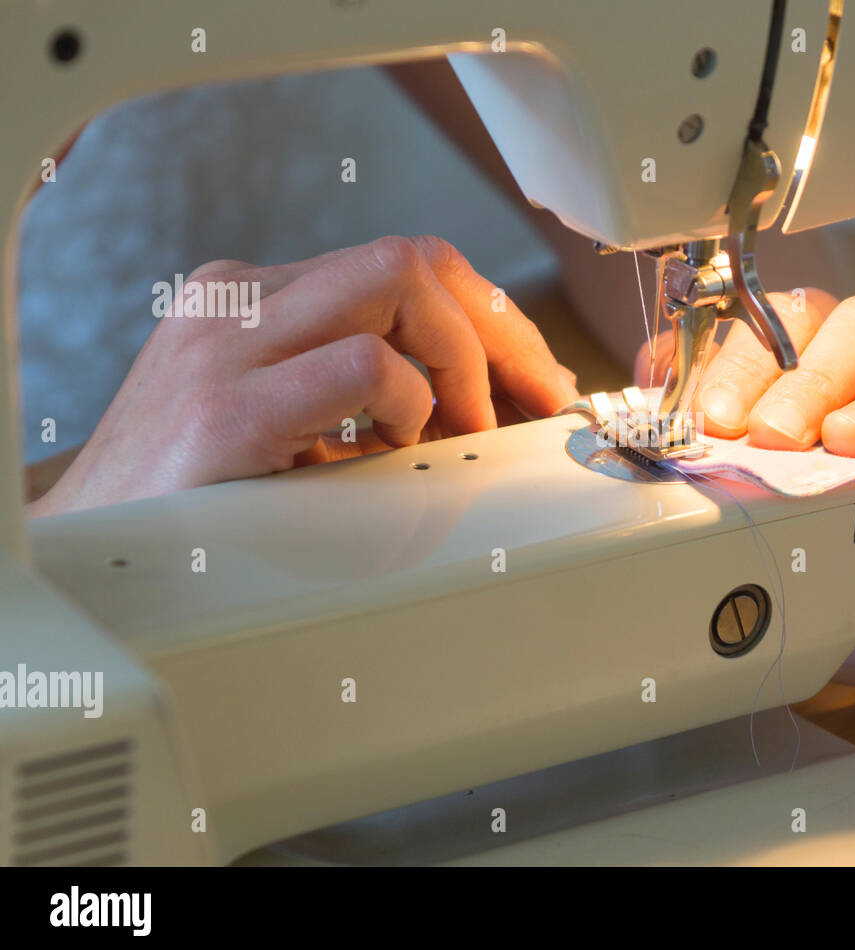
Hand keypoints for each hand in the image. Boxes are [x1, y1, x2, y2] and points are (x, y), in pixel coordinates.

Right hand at [29, 236, 578, 516]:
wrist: (88, 559)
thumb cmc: (203, 500)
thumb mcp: (293, 422)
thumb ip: (369, 391)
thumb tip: (493, 402)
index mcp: (256, 296)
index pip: (402, 265)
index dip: (491, 316)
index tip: (537, 381)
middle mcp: (240, 299)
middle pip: (413, 257)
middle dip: (501, 330)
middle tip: (534, 402)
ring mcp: (228, 345)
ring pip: (396, 280)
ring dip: (462, 363)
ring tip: (458, 431)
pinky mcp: (228, 409)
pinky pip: (362, 366)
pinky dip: (411, 405)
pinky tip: (394, 449)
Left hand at [637, 290, 854, 516]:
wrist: (811, 562)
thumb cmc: (759, 483)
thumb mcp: (708, 438)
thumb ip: (679, 400)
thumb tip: (646, 389)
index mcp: (806, 343)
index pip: (786, 321)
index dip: (750, 363)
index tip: (716, 418)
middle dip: (817, 378)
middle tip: (775, 435)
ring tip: (848, 448)